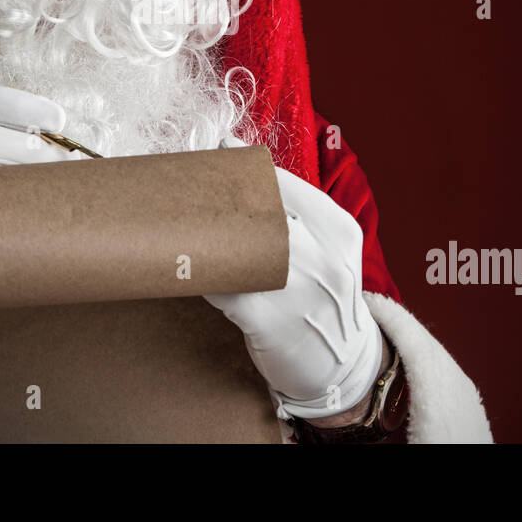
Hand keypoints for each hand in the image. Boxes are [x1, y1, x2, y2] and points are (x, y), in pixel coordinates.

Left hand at [205, 159, 384, 419]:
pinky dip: (203, 274)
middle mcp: (324, 256)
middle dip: (217, 195)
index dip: (246, 168)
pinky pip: (222, 287)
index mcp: (339, 230)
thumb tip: (237, 157)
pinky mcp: (269, 321)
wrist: (344, 367)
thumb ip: (299, 215)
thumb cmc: (324, 299)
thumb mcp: (331, 252)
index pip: (285, 184)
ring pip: (237, 245)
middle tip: (185, 183)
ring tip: (178, 219)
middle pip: (258, 209)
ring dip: (203, 232)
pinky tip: (188, 266)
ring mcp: (298, 290)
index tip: (217, 154)